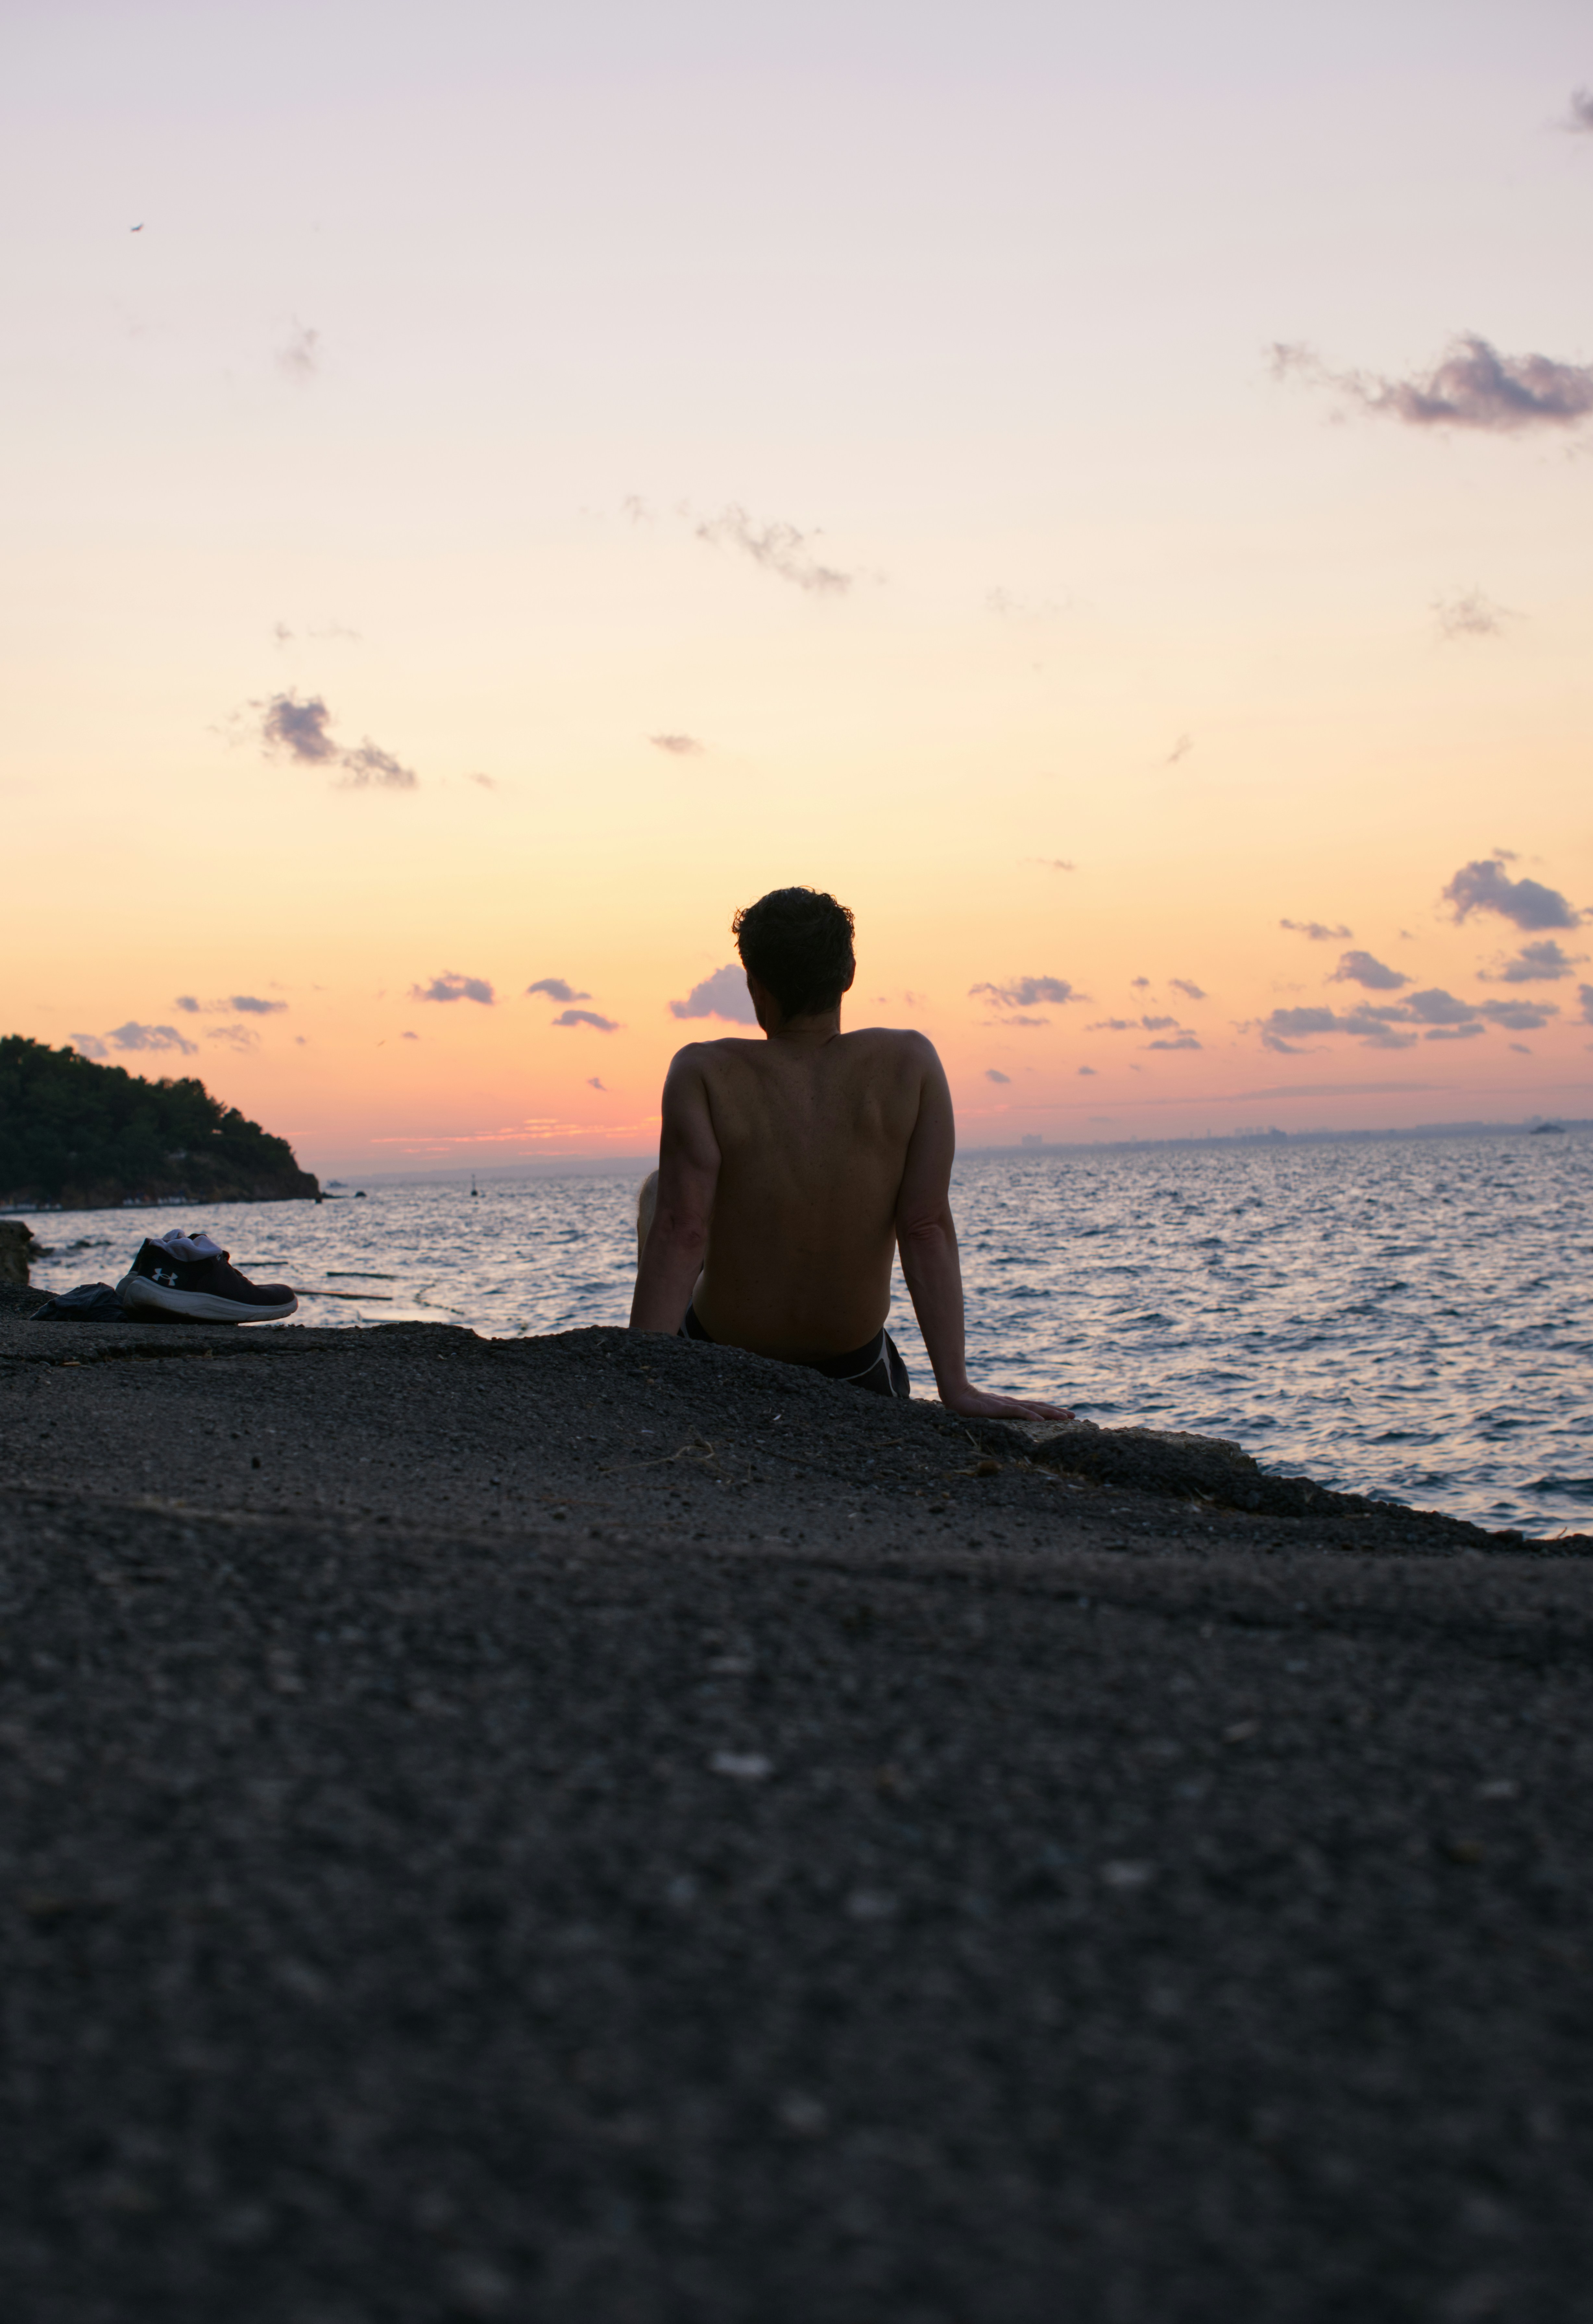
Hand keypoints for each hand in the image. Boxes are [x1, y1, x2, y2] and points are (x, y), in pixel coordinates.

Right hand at [939, 1383, 1075, 1422]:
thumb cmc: (971, 1406)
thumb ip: (1002, 1415)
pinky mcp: (999, 1407)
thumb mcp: (992, 1413)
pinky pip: (1018, 1412)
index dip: (1051, 1411)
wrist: (957, 1395)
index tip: (1066, 1416)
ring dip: (1050, 1413)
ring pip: (1033, 1408)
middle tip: (1074, 1417)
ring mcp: (1007, 1405)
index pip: (1036, 1407)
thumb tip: (1013, 1421)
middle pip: (1040, 1406)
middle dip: (1057, 1412)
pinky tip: (1040, 1420)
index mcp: (1012, 1406)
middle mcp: (1013, 1404)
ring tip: (1065, 1417)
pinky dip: (1030, 1415)